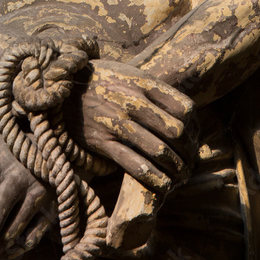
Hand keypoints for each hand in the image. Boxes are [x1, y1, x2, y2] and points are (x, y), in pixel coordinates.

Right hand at [68, 61, 196, 194]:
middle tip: (191, 162)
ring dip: (175, 168)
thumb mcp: (130, 74)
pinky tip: (163, 185)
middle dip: (188, 151)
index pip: (183, 108)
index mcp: (142, 83)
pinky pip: (134, 164)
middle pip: (175, 131)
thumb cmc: (104, 80)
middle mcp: (132, 102)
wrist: (64, 87)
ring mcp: (117, 122)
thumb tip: (184, 115)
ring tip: (181, 176)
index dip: (194, 127)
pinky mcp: (103, 142)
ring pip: (158, 151)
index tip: (194, 138)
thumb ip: (154, 90)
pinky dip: (153, 178)